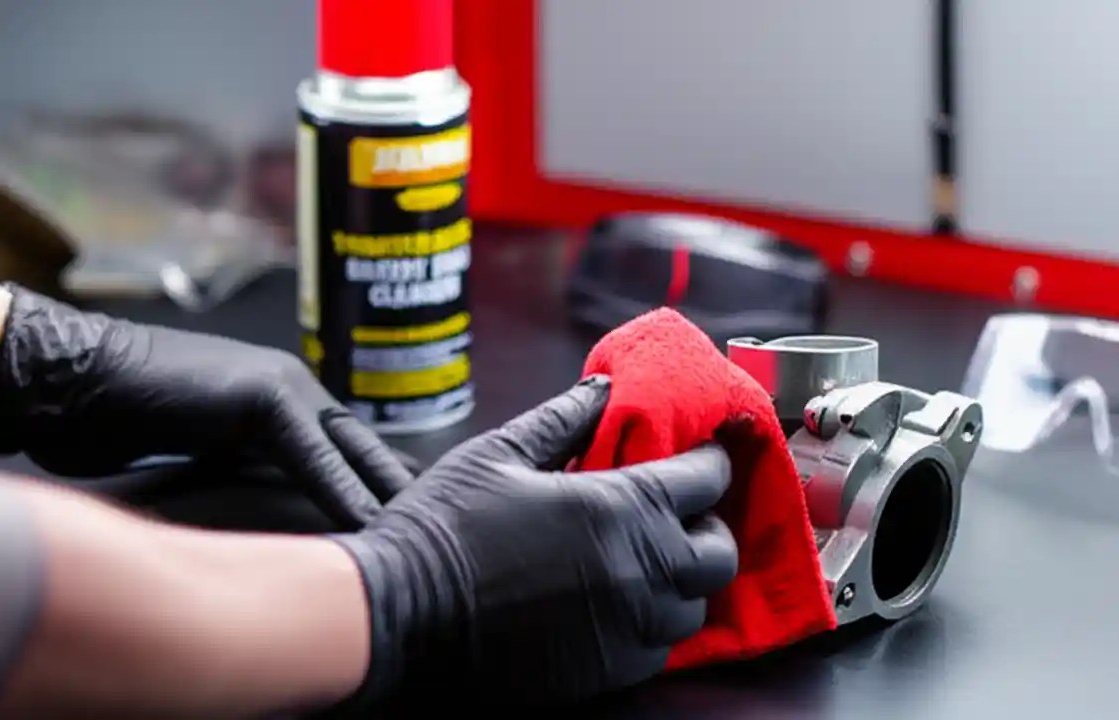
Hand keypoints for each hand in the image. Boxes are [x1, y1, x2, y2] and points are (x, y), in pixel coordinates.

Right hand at [0, 285, 412, 526]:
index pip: (348, 446)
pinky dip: (343, 489)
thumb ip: (245, 461)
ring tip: (425, 531)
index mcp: (283, 399)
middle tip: (448, 521)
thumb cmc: (125, 415)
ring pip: (351, 448)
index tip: (417, 513)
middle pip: (365, 445)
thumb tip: (266, 500)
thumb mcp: (203, 445)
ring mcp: (280, 386)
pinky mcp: (260, 396)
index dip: (382, 480)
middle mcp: (293, 389)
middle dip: (403, 485)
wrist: (74, 377)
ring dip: (388, 491)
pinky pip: (313, 453)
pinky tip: (370, 520)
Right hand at [331, 376, 738, 707]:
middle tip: (680, 512)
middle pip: (720, 552)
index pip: (706, 479)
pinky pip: (659, 649)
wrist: (398, 615)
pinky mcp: (608, 672)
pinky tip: (622, 603)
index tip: (701, 454)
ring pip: (693, 606)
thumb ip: (563, 419)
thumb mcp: (500, 452)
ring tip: (650, 560)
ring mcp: (629, 627)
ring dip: (682, 579)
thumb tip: (603, 391)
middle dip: (710, 525)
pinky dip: (653, 623)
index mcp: (620, 507)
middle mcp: (641, 571)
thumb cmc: (444, 524)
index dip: (712, 460)